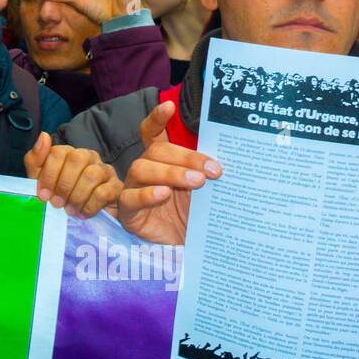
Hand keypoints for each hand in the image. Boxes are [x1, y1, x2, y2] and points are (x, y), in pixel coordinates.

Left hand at [23, 134, 119, 216]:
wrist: (81, 218)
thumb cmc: (58, 195)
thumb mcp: (40, 179)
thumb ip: (35, 159)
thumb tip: (44, 136)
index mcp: (68, 152)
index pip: (58, 152)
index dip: (49, 175)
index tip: (43, 195)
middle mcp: (88, 156)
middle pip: (76, 159)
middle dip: (63, 185)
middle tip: (57, 203)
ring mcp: (104, 170)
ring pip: (92, 174)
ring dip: (77, 196)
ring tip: (69, 210)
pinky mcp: (116, 187)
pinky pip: (104, 192)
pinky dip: (90, 205)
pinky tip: (82, 213)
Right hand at [116, 101, 221, 244]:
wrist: (192, 251)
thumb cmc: (197, 217)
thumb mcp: (207, 192)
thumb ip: (208, 174)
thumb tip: (230, 159)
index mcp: (162, 161)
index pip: (152, 134)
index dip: (157, 118)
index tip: (169, 106)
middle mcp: (145, 171)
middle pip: (154, 152)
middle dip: (184, 158)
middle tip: (212, 172)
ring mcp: (133, 190)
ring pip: (141, 169)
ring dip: (170, 173)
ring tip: (195, 183)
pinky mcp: (128, 213)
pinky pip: (130, 198)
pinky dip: (147, 194)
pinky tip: (163, 194)